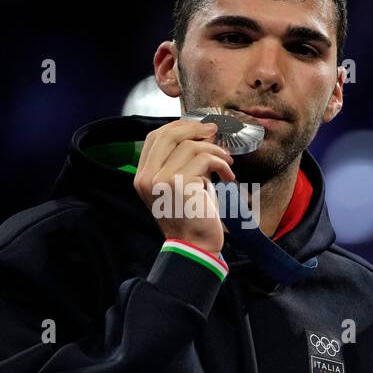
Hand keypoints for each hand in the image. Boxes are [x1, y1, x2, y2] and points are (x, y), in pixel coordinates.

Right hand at [133, 119, 234, 255]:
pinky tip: (229, 176)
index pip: (154, 138)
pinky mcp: (179, 184)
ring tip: (228, 163)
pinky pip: (204, 159)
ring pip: (190, 146)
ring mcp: (160, 180)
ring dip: (214, 150)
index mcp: (143, 176)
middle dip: (195, 128)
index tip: (200, 128)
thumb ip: (184, 162)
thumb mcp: (183, 185)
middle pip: (168, 135)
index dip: (178, 127)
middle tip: (215, 131)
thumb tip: (203, 135)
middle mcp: (146, 176)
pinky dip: (221, 163)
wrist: (196, 245)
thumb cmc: (194, 217)